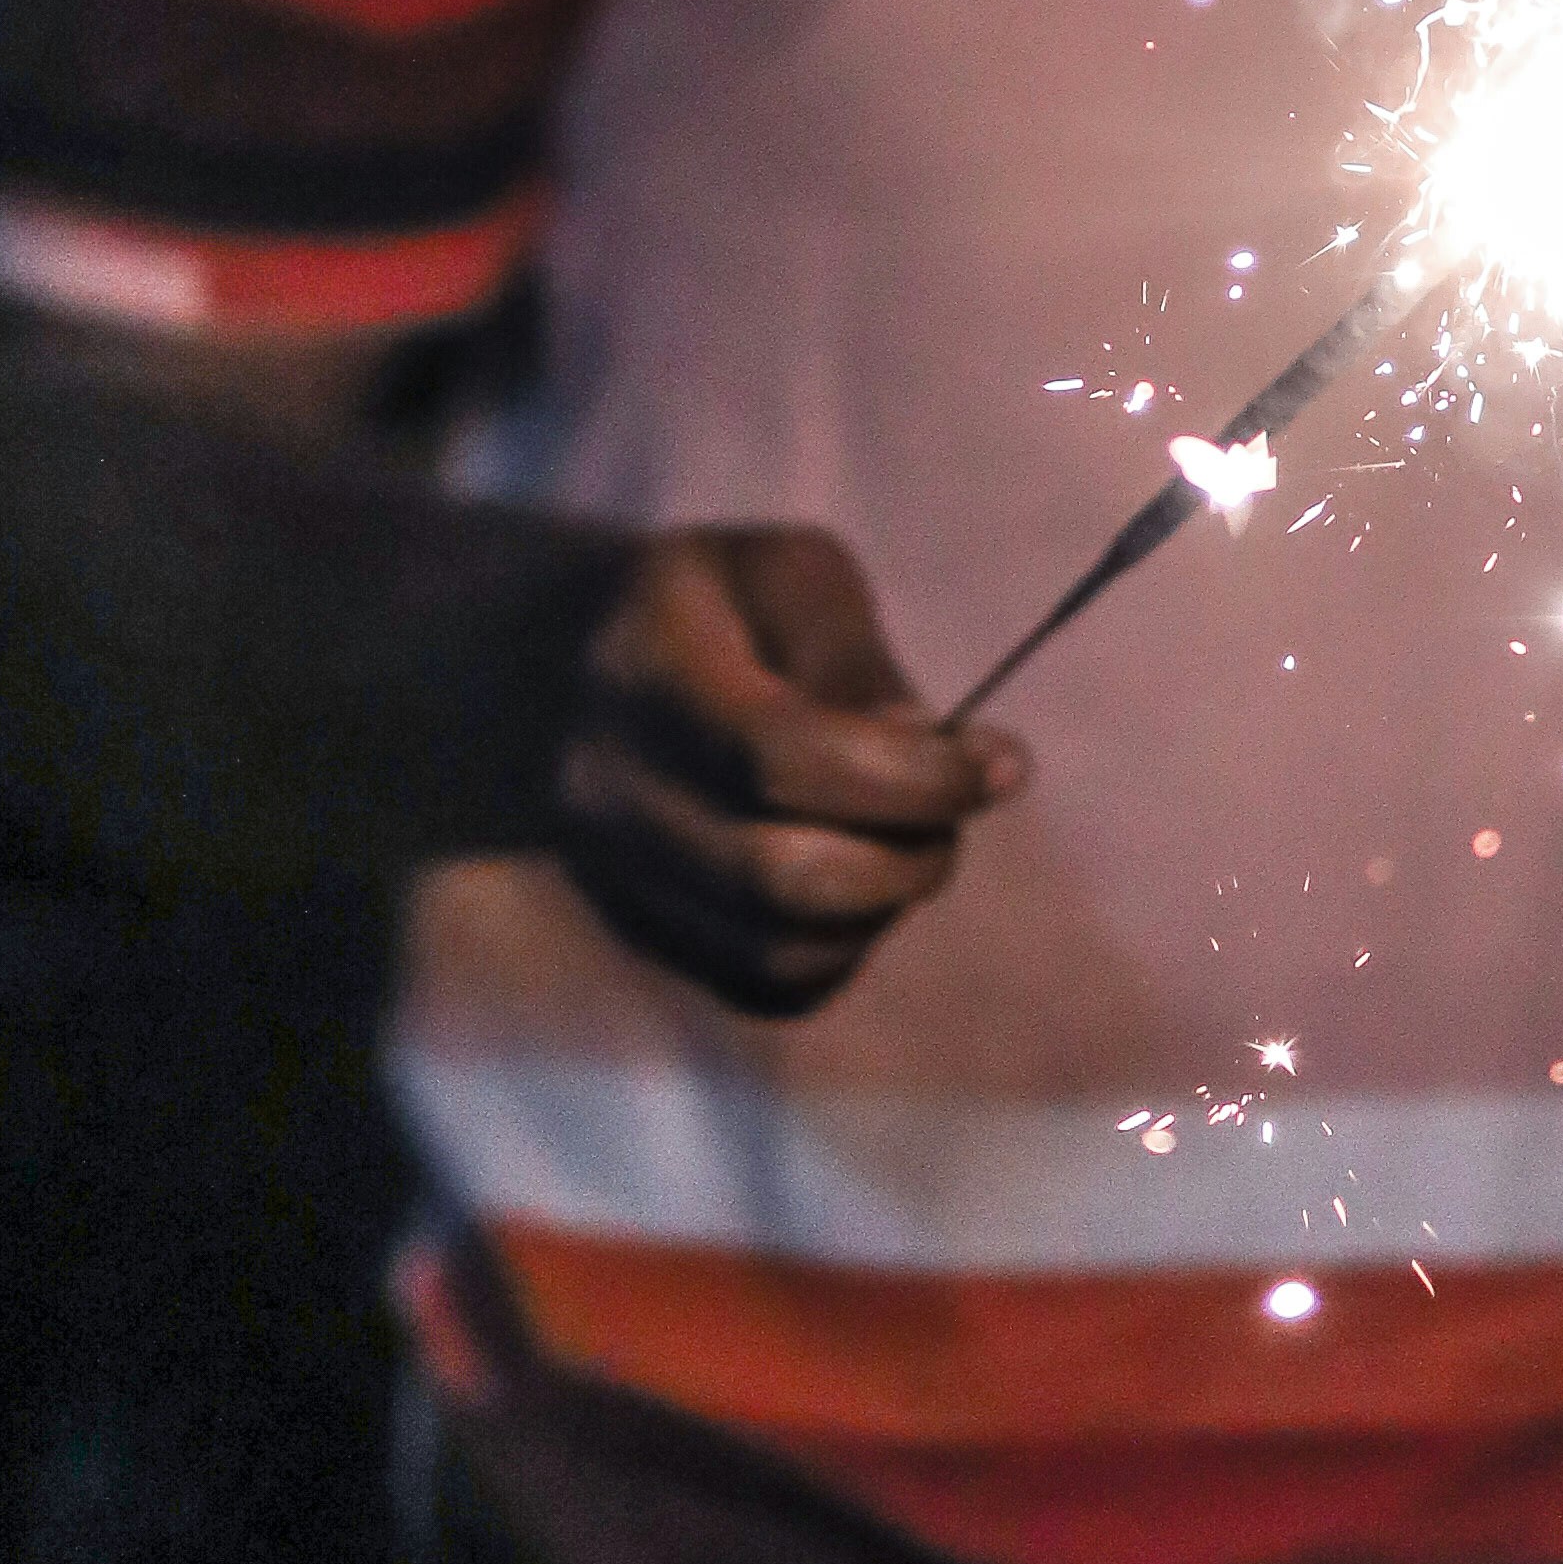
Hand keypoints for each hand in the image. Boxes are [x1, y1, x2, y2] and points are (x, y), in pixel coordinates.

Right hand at [555, 525, 1019, 1019]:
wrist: (558, 670)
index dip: (914, 778)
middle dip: (909, 856)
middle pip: (782, 878)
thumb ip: (857, 660)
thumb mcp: (786, 576)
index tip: (1004, 761)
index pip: (782, 757)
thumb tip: (931, 756)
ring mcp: (615, 878)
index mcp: (647, 671)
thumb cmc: (711, 609)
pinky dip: (843, 948)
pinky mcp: (643, 935)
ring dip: (883, 908)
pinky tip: (857, 880)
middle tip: (954, 813)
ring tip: (906, 839)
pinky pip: (768, 987)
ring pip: (781, 952)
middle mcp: (608, 789)